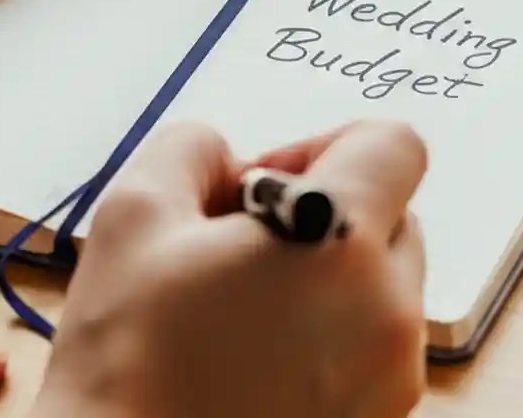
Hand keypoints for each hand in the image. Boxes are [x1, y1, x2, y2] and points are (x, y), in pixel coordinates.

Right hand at [32, 121, 427, 417]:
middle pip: (393, 214)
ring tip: (243, 308)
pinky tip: (255, 356)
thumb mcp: (134, 214)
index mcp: (341, 245)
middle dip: (322, 212)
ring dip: (327, 277)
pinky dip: (330, 336)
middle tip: (241, 244)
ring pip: (384, 285)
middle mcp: (389, 312)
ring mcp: (392, 377)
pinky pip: (372, 348)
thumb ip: (194, 149)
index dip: (327, 145)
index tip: (266, 184)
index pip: (394, 145)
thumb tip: (229, 158)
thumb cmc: (127, 365)